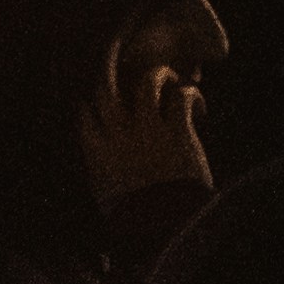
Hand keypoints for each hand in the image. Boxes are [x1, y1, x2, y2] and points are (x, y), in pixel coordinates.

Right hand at [78, 31, 209, 207]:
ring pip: (148, 79)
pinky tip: (199, 107)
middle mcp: (117, 134)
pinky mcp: (178, 131)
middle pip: (107, 84)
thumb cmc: (135, 220)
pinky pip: (183, 96)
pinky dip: (193, 96)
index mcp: (96, 153)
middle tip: (126, 51)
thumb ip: (104, 166)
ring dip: (161, 75)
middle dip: (113, 62)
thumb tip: (105, 152)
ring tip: (171, 81)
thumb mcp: (107, 194)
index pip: (84, 111)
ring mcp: (148, 129)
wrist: (162, 232)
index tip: (101, 91)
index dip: (92, 97)